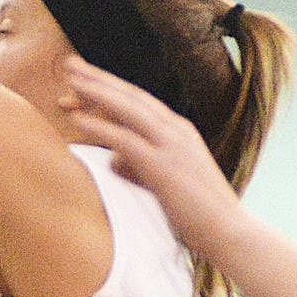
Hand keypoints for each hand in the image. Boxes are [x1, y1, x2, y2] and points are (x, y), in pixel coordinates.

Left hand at [58, 59, 240, 263]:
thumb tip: (114, 160)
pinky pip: (125, 140)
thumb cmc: (197, 213)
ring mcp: (171, 145)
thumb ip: (140, 165)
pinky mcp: (163, 167)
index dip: (109, 89)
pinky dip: (99, 126)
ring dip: (95, 93)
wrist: (228, 231)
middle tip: (68, 65)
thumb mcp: (164, 181)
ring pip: (127, 110)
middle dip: (98, 79)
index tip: (81, 79)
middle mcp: (175, 130)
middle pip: (130, 96)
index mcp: (178, 131)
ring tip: (68, 83)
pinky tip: (76, 119)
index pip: (138, 102)